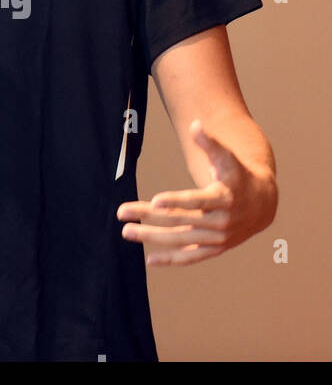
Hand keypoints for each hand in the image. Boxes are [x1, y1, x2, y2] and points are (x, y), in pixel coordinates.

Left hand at [116, 120, 277, 264]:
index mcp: (224, 198)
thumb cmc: (238, 174)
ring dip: (152, 237)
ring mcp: (218, 238)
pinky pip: (191, 256)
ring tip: (126, 232)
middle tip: (121, 212)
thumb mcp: (227, 157)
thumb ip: (210, 142)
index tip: (155, 200)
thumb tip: (195, 125)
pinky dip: (172, 260)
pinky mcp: (215, 248)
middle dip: (148, 217)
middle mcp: (221, 222)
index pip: (197, 201)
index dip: (176, 201)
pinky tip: (149, 260)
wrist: (262, 202)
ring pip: (181, 240)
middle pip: (180, 220)